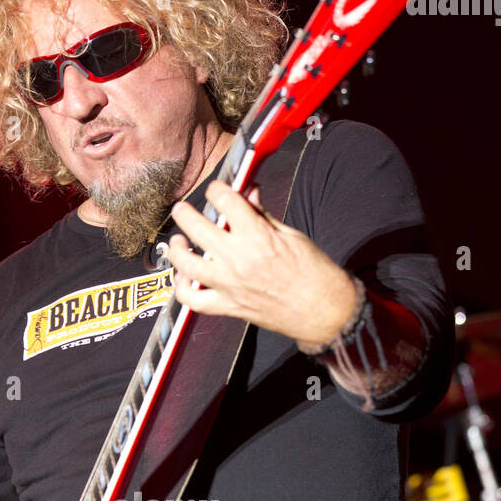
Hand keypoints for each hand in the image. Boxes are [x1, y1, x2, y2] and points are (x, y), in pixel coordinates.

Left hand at [168, 179, 356, 351]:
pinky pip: (194, 301)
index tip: (217, 189)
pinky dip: (183, 289)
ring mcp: (230, 285)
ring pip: (186, 264)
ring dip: (176, 249)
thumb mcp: (291, 235)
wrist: (323, 311)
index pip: (226, 202)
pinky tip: (184, 278)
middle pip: (197, 228)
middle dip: (185, 213)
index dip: (217, 189)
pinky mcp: (229, 307)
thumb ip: (262, 215)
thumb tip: (249, 194)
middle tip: (183, 209)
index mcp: (257, 237)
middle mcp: (238, 260)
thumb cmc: (314, 273)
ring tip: (177, 241)